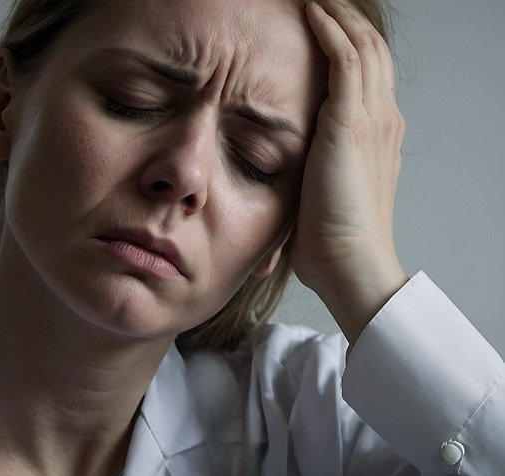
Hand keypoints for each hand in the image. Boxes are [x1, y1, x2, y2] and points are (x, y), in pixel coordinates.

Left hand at [293, 1, 408, 342]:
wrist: (349, 262)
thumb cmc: (328, 242)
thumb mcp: (318, 196)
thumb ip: (308, 173)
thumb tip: (281, 175)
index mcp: (376, 137)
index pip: (367, 76)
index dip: (347, 46)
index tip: (320, 29)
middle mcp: (382, 120)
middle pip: (370, 51)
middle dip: (345, 21)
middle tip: (319, 2)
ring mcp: (371, 118)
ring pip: (361, 46)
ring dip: (337, 16)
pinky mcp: (352, 121)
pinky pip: (346, 58)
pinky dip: (330, 30)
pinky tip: (311, 12)